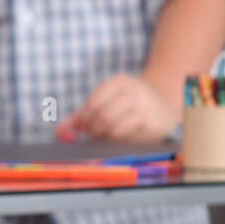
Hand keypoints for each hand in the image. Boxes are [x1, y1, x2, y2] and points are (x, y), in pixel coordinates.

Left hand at [56, 74, 180, 141]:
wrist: (165, 101)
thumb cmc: (127, 102)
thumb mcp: (106, 100)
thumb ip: (81, 115)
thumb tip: (59, 132)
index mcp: (119, 82)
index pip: (94, 102)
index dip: (84, 117)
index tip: (83, 125)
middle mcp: (135, 92)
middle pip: (103, 116)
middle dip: (93, 128)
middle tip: (92, 133)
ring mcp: (146, 108)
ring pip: (115, 128)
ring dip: (105, 136)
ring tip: (105, 135)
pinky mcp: (155, 125)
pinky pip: (129, 138)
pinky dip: (118, 141)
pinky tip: (120, 137)